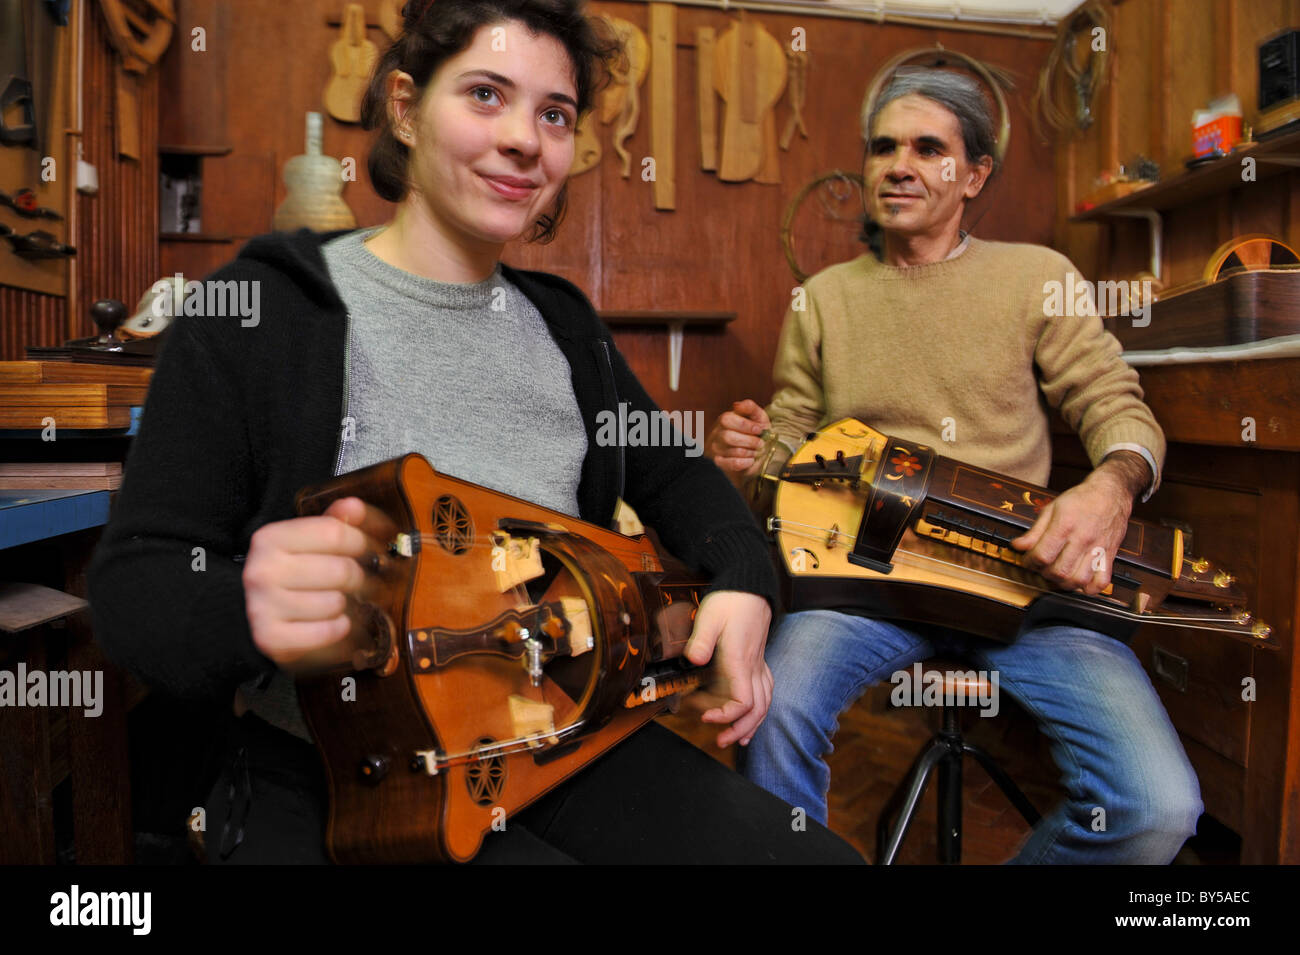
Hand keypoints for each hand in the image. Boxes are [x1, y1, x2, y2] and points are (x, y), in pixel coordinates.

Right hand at [242, 497, 395, 672]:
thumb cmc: (293, 577)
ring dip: (347, 605)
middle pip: (340, 570)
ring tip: (342, 602)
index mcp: (271, 538)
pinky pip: (326, 632)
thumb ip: (332, 523)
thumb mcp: (308, 543)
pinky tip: (335, 621)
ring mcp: (263, 606)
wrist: (260, 618)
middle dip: (360, 577)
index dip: (361, 541)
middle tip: (363, 581)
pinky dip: (338, 628)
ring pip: (335, 603)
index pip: (334, 533)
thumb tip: (355, 507)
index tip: (368, 549)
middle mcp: (262, 570)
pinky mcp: (271, 638)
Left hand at [682, 590, 772, 747]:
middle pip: (757, 709)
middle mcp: (753, 666)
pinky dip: (761, 709)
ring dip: (753, 724)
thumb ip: (701, 640)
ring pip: (766, 702)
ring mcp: (759, 664)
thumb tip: (693, 659)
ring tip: (738, 739)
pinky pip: (767, 691)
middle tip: (720, 741)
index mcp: (741, 660)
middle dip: (740, 729)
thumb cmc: (730, 601)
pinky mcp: (758, 660)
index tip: (707, 717)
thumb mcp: (709, 616)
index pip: (744, 701)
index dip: (727, 716)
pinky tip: (753, 717)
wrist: (749, 586)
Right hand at [705, 399, 770, 480]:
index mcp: (725, 419)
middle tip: (761, 443)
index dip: (745, 425)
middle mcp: (717, 433)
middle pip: (728, 437)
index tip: (759, 429)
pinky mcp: (720, 463)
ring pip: (732, 451)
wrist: (759, 451)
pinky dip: (745, 462)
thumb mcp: (758, 417)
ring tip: (756, 451)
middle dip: (749, 441)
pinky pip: (732, 464)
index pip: (727, 420)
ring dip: (750, 452)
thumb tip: (737, 405)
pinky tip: (751, 460)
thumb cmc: (757, 432)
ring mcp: (716, 449)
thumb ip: (749, 407)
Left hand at [1010, 470, 1134, 594]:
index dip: (1029, 562)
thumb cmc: (1080, 499)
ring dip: (1064, 583)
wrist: (1111, 493)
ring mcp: (1098, 549)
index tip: (1028, 560)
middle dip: (1044, 573)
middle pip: (1059, 571)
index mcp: (1065, 525)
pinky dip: (1089, 588)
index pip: (1042, 555)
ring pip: (1079, 580)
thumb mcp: (1052, 508)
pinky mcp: (1110, 555)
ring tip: (1058, 574)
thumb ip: (1034, 531)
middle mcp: (1082, 539)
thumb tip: (1018, 546)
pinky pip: (1102, 581)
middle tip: (1042, 566)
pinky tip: (1080, 582)